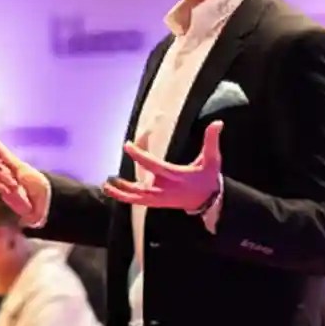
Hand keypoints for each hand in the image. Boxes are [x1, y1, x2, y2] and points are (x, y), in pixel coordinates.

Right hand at [0, 112, 49, 223]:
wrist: (43, 204)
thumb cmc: (38, 186)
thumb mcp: (25, 174)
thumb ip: (6, 169)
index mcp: (12, 161)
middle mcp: (4, 170)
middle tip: (11, 180)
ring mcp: (3, 181)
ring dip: (5, 182)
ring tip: (17, 187)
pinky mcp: (3, 192)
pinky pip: (0, 190)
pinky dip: (8, 192)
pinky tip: (18, 195)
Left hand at [104, 121, 223, 210]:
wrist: (208, 200)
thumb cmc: (208, 178)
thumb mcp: (212, 160)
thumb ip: (211, 141)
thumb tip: (218, 123)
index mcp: (176, 176)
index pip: (154, 165)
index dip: (139, 156)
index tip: (127, 145)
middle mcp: (165, 189)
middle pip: (142, 189)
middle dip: (126, 185)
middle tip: (110, 178)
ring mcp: (160, 198)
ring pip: (137, 198)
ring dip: (121, 193)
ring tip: (106, 185)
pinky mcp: (157, 202)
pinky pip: (138, 201)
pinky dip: (125, 197)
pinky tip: (113, 190)